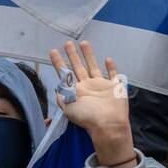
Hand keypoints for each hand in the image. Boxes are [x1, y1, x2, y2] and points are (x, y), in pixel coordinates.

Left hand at [50, 40, 133, 167]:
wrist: (108, 124)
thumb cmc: (88, 117)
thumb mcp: (68, 108)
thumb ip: (61, 96)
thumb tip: (57, 88)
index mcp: (75, 91)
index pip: (65, 73)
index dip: (58, 62)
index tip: (53, 51)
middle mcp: (87, 87)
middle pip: (78, 67)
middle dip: (72, 55)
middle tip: (68, 43)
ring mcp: (101, 86)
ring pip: (93, 67)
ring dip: (89, 55)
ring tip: (83, 43)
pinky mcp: (114, 87)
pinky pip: (113, 75)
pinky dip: (111, 68)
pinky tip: (108, 59)